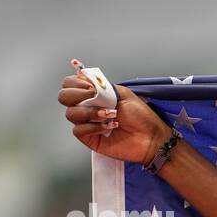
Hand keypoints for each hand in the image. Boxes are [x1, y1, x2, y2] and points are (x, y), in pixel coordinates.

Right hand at [57, 72, 171, 164]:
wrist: (152, 138)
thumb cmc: (142, 117)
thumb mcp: (122, 93)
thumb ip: (102, 86)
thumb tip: (84, 78)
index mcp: (95, 95)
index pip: (70, 84)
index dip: (75, 83)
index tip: (90, 86)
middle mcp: (88, 108)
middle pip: (64, 97)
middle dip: (76, 95)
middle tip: (94, 98)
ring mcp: (88, 123)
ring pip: (71, 114)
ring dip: (89, 112)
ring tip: (109, 115)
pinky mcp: (90, 138)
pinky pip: (79, 130)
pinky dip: (93, 127)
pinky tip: (108, 127)